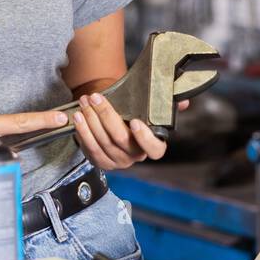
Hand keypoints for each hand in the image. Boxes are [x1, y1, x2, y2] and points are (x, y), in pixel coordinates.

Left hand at [71, 92, 189, 170]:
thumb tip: (183, 101)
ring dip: (90, 122)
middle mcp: (135, 157)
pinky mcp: (100, 162)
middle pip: (119, 139)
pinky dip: (82, 133)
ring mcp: (117, 161)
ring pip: (102, 143)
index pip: (154, 149)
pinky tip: (77, 118)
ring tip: (84, 103)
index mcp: (152, 145)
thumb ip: (166, 104)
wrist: (115, 118)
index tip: (135, 122)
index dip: (144, 137)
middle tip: (95, 97)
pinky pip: (89, 150)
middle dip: (105, 116)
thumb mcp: (151, 107)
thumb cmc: (134, 111)